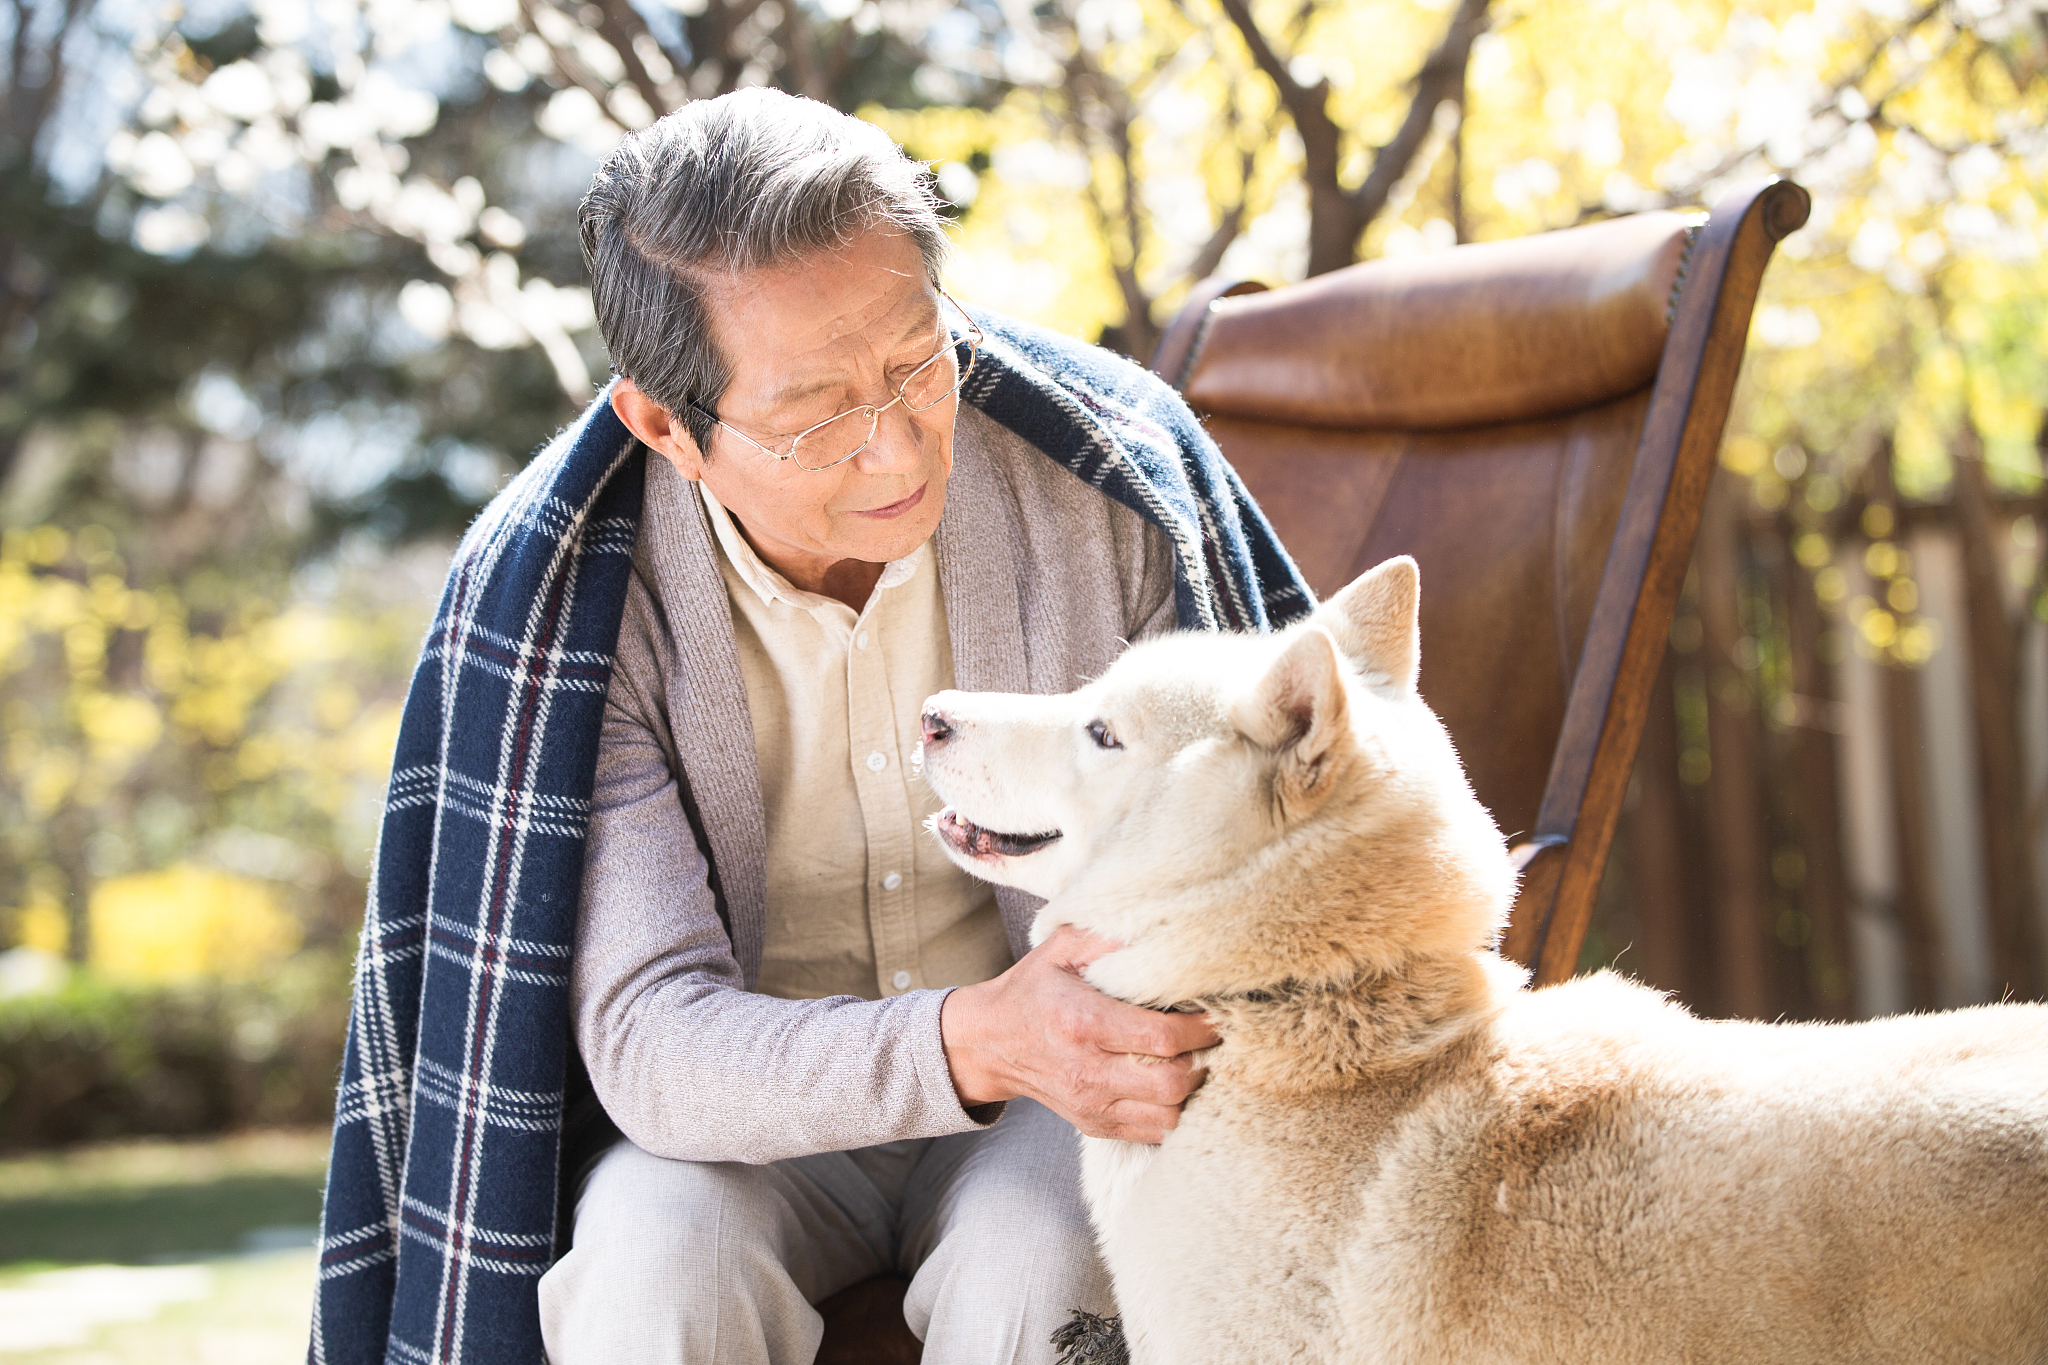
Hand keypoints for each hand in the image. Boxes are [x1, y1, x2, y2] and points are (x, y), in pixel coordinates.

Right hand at [939, 924, 1218, 1142]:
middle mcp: (1088, 1071)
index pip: (1162, 1037)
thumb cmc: (1033, 989)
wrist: (990, 1042)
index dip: (1201, 1028)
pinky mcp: (1095, 1124)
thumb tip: (1160, 930)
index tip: (1215, 1013)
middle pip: (1173, 1083)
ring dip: (1193, 1090)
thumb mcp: (1062, 947)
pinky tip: (1174, 1083)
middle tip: (1213, 1039)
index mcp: (1083, 1023)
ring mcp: (1091, 1104)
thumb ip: (1108, 937)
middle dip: (1205, 1060)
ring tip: (1196, 1061)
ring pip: (1170, 1115)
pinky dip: (1175, 1111)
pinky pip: (1154, 1132)